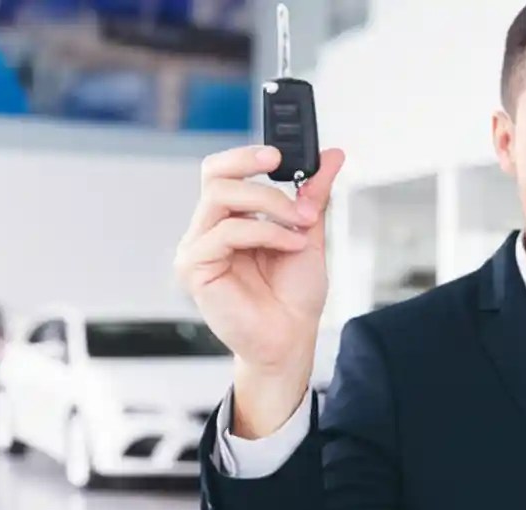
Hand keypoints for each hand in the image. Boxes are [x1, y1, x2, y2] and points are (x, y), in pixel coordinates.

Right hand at [174, 145, 345, 373]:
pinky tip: (289, 245)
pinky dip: (265, 232)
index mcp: (231, 219)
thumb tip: (331, 156)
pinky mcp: (194, 268)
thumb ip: (314, 194)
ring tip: (301, 225)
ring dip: (270, 204)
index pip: (222, 171)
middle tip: (288, 178)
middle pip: (214, 175)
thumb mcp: (308, 233)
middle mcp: (209, 230)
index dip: (245, 155)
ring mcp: (198, 248)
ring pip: (220, 196)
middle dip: (256, 171)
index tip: (279, 154)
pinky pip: (226, 232)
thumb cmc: (294, 296)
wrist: (292, 339)